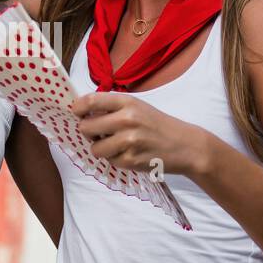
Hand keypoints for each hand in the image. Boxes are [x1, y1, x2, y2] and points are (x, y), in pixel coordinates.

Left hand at [70, 91, 207, 176]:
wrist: (185, 145)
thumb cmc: (157, 125)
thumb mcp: (138, 107)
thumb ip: (112, 107)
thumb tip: (82, 111)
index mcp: (127, 102)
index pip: (91, 101)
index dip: (77, 108)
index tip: (77, 112)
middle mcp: (127, 120)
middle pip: (86, 127)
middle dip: (88, 131)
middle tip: (97, 132)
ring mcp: (128, 141)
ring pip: (94, 148)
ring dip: (100, 148)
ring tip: (115, 144)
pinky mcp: (130, 160)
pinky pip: (109, 160)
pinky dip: (114, 158)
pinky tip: (128, 153)